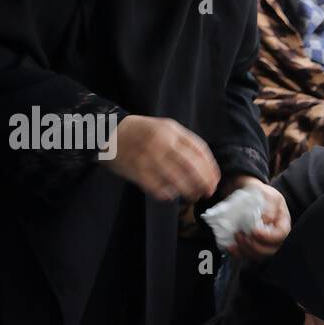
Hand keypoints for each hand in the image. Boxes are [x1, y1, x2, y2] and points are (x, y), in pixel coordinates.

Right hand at [103, 114, 219, 202]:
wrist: (109, 132)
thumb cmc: (142, 132)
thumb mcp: (165, 128)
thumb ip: (184, 143)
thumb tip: (206, 167)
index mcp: (172, 130)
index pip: (200, 151)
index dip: (210, 168)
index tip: (214, 180)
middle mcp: (162, 143)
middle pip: (192, 167)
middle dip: (204, 182)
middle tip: (208, 192)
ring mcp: (149, 157)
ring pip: (177, 180)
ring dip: (189, 191)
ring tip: (193, 196)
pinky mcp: (137, 171)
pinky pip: (157, 188)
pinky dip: (168, 194)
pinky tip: (171, 195)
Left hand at [224, 176, 291, 260]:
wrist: (245, 191)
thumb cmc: (259, 192)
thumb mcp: (267, 193)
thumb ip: (269, 207)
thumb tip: (265, 222)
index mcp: (282, 222)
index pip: (281, 236)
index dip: (268, 237)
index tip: (254, 230)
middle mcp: (275, 235)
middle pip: (271, 250)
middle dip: (255, 246)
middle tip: (242, 234)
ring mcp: (263, 242)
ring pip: (259, 256)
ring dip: (246, 250)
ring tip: (236, 236)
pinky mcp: (250, 245)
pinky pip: (247, 256)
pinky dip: (238, 253)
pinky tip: (231, 246)